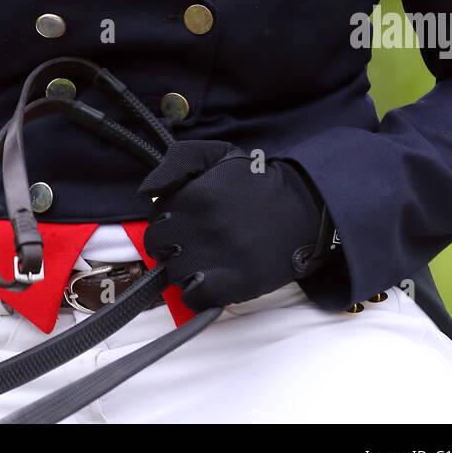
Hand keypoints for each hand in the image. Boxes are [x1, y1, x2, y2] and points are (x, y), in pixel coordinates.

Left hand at [137, 139, 332, 311]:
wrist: (304, 209)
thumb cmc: (257, 184)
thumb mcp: (218, 154)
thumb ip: (178, 162)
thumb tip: (147, 192)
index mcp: (195, 196)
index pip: (155, 219)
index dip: (167, 223)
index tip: (183, 223)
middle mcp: (202, 225)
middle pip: (159, 249)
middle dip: (170, 247)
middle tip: (192, 244)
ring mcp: (218, 255)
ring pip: (175, 274)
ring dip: (185, 271)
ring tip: (207, 261)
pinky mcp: (236, 281)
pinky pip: (195, 297)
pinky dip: (198, 293)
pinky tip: (211, 281)